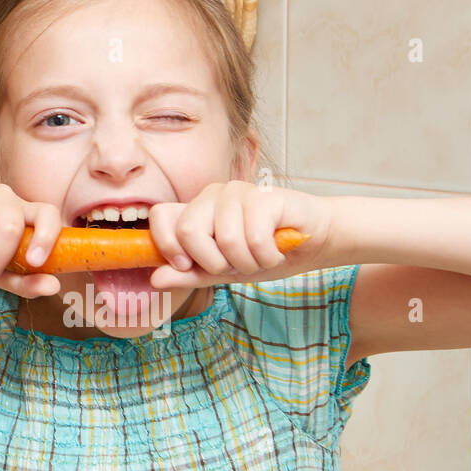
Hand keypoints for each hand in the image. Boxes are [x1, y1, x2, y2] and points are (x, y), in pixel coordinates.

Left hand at [146, 181, 326, 288]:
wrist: (315, 243)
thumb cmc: (267, 253)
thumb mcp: (224, 272)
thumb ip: (190, 274)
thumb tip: (155, 278)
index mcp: (197, 211)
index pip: (161, 216)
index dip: (167, 245)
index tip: (186, 265)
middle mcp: (213, 195)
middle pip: (188, 230)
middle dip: (214, 262)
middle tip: (235, 264)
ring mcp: (239, 192)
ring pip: (225, 239)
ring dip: (247, 263)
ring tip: (260, 257)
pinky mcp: (266, 196)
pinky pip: (254, 238)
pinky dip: (267, 256)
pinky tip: (276, 250)